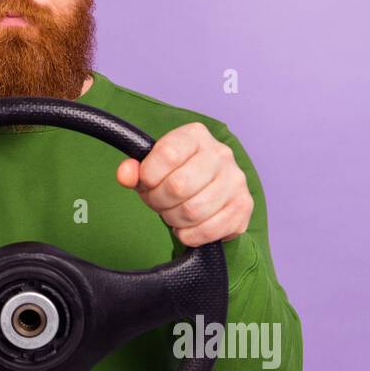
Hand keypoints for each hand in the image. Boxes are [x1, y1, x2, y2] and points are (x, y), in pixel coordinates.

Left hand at [115, 122, 252, 247]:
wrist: (208, 190)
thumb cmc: (175, 175)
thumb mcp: (151, 168)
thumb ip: (134, 170)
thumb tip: (125, 175)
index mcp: (195, 135)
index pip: (167, 154)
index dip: (149, 176)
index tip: (147, 183)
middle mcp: (220, 153)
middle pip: (179, 186)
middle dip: (159, 202)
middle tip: (158, 203)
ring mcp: (236, 179)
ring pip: (194, 211)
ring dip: (174, 220)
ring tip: (173, 214)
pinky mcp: (244, 206)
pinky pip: (210, 229)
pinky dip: (191, 235)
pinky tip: (187, 228)